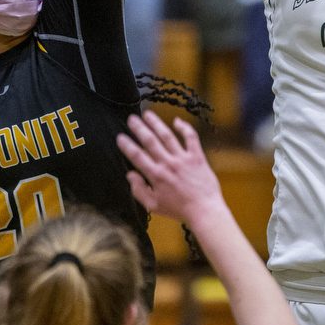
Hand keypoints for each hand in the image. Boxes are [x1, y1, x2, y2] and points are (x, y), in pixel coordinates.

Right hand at [116, 110, 224, 224]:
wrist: (204, 211)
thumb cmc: (178, 210)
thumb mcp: (154, 206)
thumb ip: (139, 190)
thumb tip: (130, 174)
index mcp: (156, 176)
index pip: (137, 156)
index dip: (127, 145)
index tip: (120, 136)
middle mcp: (168, 164)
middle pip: (150, 141)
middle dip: (139, 128)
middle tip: (131, 118)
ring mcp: (183, 158)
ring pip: (167, 136)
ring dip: (156, 123)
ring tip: (148, 114)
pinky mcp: (197, 157)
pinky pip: (191, 138)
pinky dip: (184, 127)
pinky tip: (177, 120)